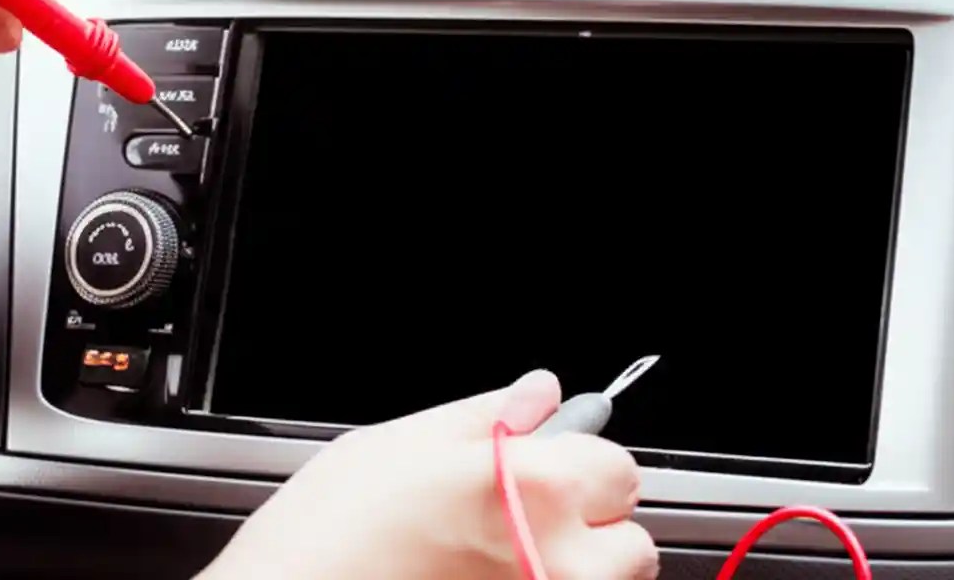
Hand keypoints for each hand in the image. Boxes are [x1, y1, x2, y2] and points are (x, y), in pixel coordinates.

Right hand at [198, 370, 658, 579]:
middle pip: (630, 541)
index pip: (620, 468)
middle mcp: (561, 565)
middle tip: (524, 524)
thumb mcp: (397, 446)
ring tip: (504, 565)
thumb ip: (487, 416)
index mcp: (537, 491)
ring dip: (579, 575)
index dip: (581, 465)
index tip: (552, 470)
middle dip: (590, 527)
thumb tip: (539, 393)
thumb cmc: (323, 542)